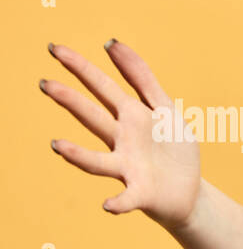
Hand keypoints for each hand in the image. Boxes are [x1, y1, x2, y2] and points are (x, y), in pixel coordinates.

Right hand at [41, 40, 201, 229]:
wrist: (191, 192)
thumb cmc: (173, 149)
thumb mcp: (164, 108)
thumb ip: (142, 78)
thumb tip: (112, 44)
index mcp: (130, 116)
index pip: (101, 87)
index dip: (80, 68)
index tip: (56, 48)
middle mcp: (121, 141)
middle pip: (93, 118)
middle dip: (71, 102)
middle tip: (46, 85)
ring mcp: (128, 168)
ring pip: (98, 161)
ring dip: (78, 156)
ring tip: (58, 147)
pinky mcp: (141, 193)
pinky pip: (126, 198)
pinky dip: (117, 202)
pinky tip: (107, 205)